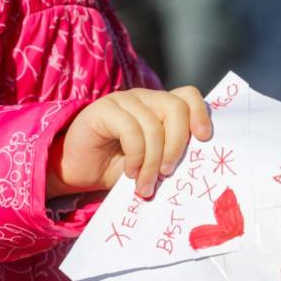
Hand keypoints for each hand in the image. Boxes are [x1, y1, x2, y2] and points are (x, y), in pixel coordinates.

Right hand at [47, 87, 212, 198]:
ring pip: (153, 125)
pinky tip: (129, 172)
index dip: (200, 114)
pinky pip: (131, 129)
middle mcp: (144, 98)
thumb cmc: (116, 168)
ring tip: (145, 184)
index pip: (188, 96)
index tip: (204, 139)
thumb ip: (170, 156)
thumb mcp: (151, 163)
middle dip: (176, 145)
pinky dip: (135, 156)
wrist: (77, 171)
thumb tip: (196, 166)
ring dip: (152, 161)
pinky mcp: (104, 108)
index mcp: (160, 107)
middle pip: (176, 108)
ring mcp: (124, 100)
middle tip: (167, 173)